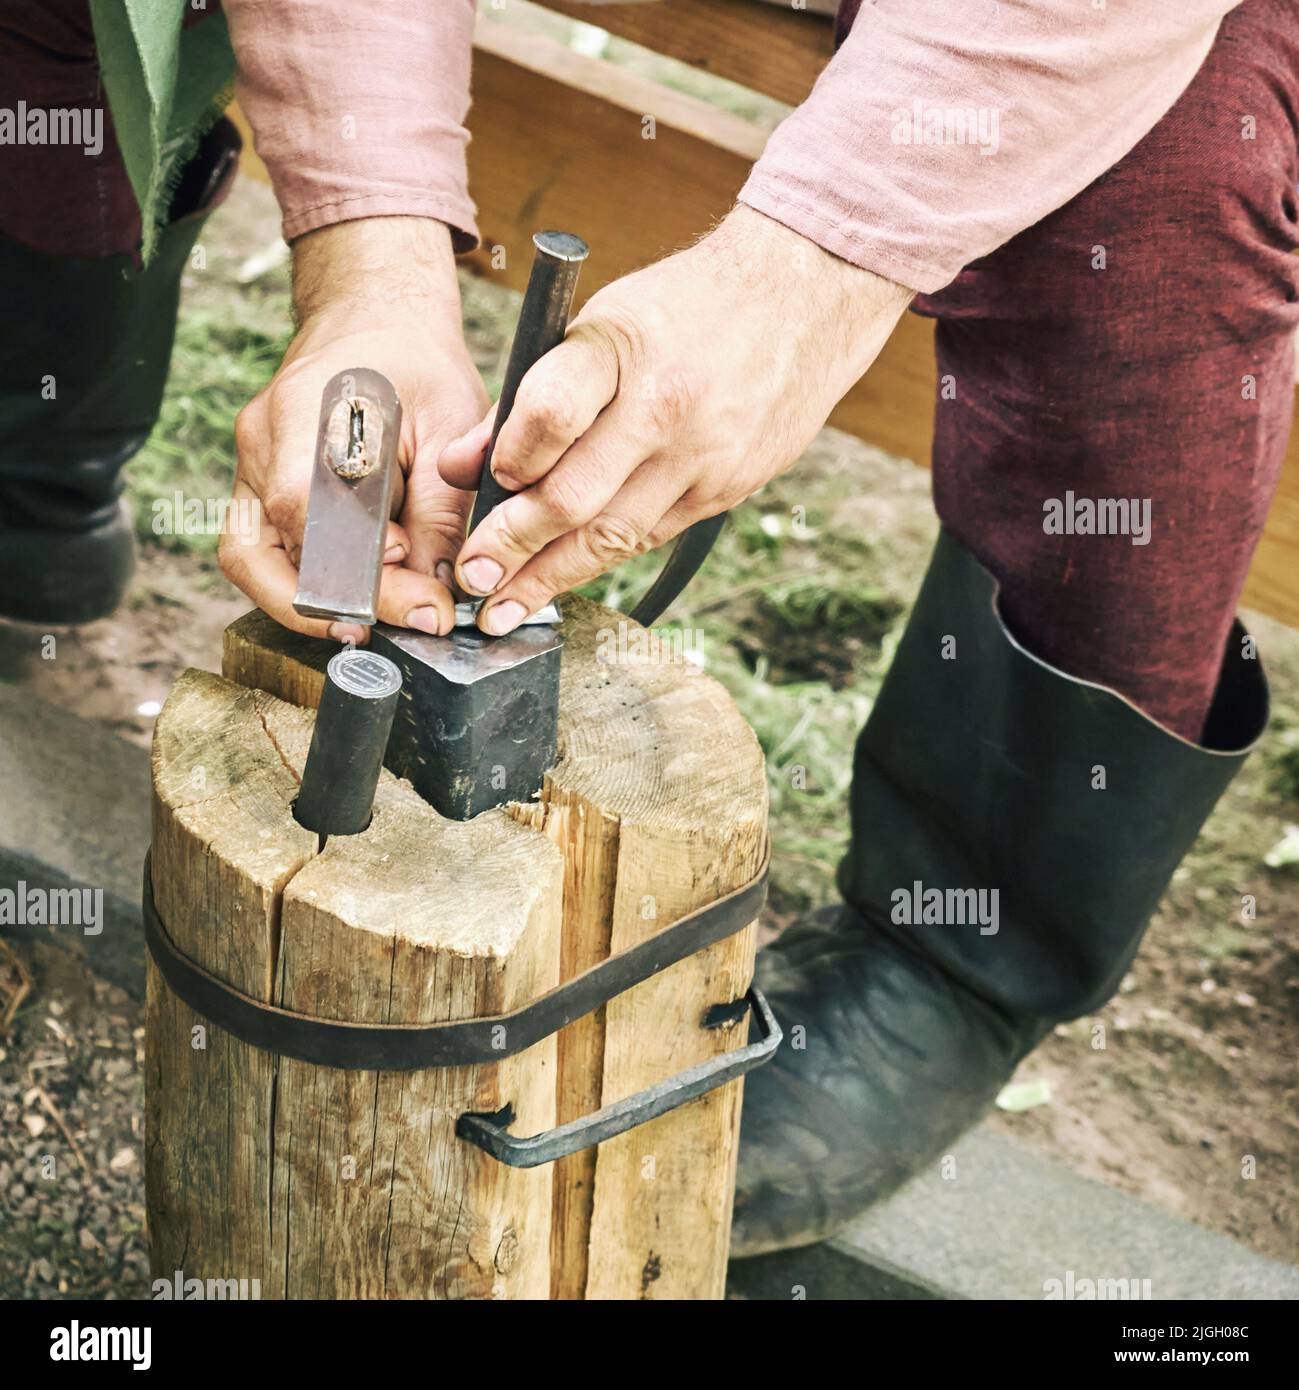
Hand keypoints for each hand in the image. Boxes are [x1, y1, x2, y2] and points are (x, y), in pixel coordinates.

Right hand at [219, 217, 488, 641]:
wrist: (374, 317)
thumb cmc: (418, 367)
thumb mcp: (452, 428)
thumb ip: (443, 512)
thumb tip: (438, 593)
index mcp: (309, 416)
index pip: (315, 522)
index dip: (365, 579)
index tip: (426, 608)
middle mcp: (263, 443)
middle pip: (260, 556)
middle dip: (326, 608)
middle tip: (399, 627)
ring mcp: (248, 464)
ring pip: (249, 561)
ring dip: (305, 605)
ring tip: (375, 621)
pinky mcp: (254, 482)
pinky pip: (262, 548)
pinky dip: (303, 581)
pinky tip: (356, 593)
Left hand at [439, 206, 911, 633]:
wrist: (806, 297)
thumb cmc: (688, 305)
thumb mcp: (600, 322)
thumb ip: (529, 395)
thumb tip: (461, 464)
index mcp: (623, 346)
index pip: (550, 412)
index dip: (510, 457)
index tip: (485, 483)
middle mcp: (665, 407)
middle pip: (575, 497)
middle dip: (513, 548)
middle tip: (472, 580)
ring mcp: (704, 455)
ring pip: (614, 535)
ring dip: (552, 577)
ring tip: (506, 607)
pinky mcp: (729, 487)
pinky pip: (653, 535)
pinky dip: (605, 559)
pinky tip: (569, 577)